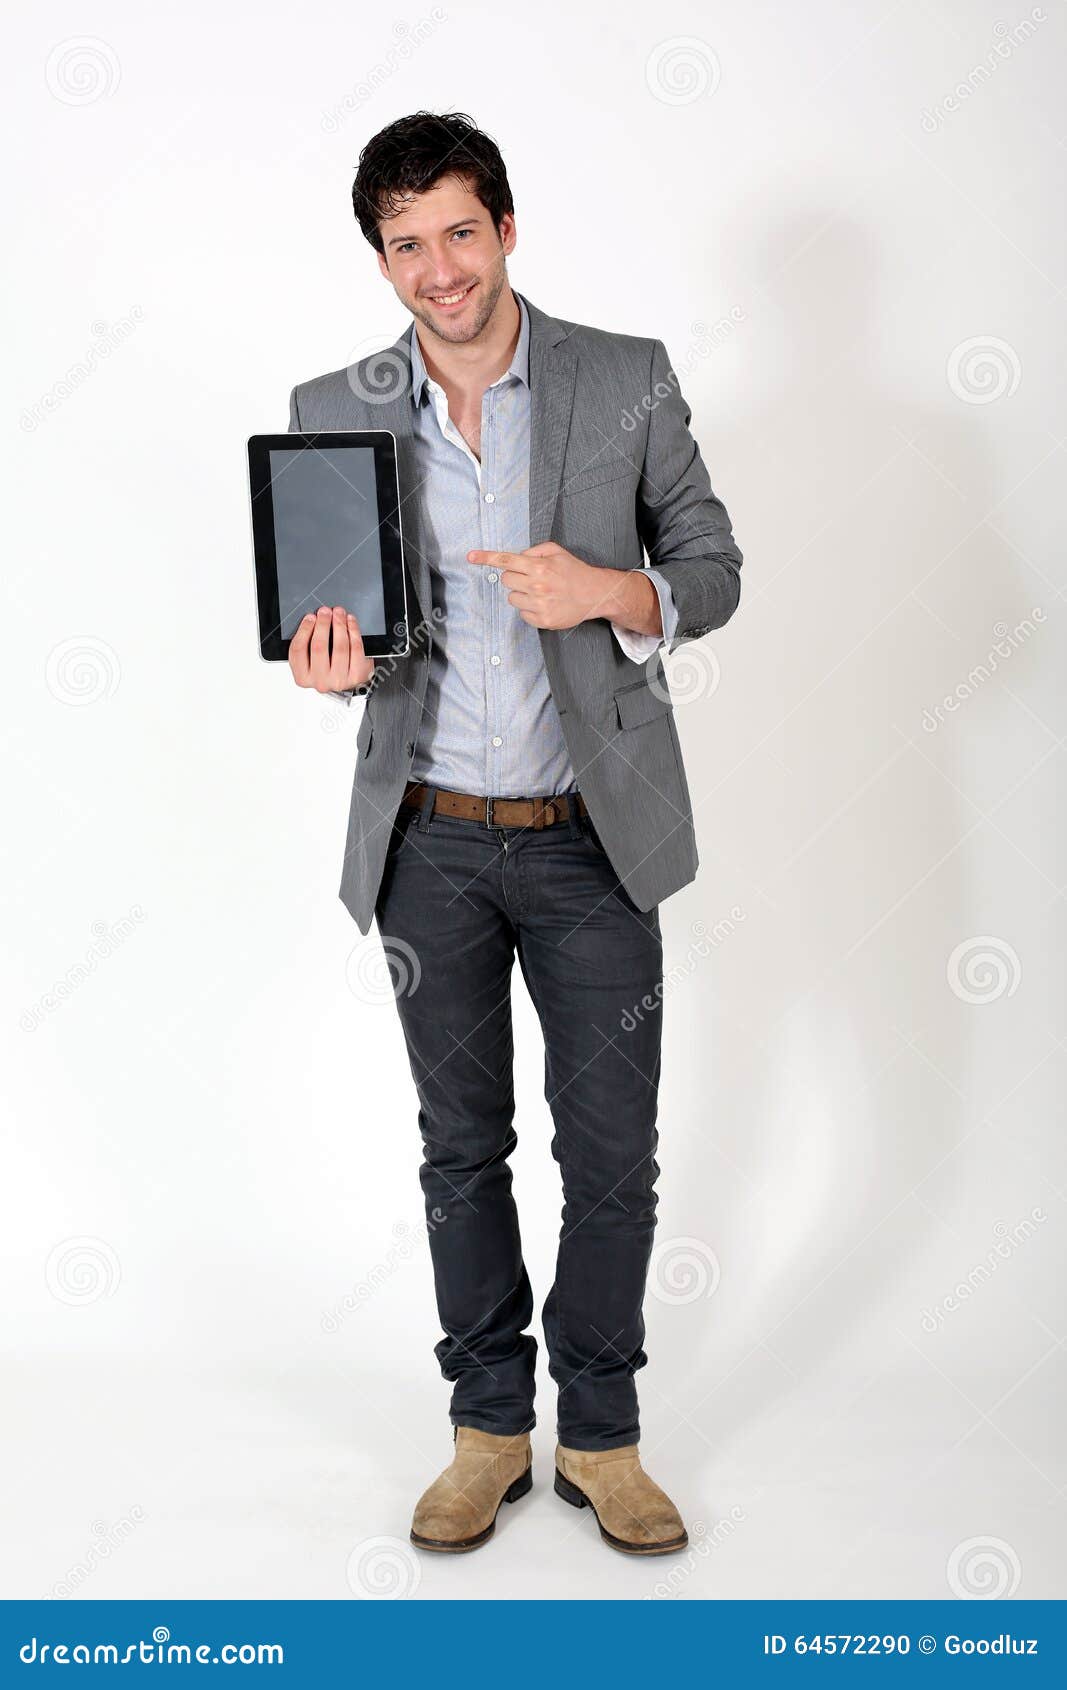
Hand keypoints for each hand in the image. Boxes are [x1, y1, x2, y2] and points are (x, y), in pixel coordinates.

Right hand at [288, 605, 374, 693]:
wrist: (349, 684)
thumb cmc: (328, 668)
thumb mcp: (310, 661)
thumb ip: (307, 643)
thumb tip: (313, 619)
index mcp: (303, 677)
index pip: (298, 650)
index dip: (304, 629)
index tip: (310, 617)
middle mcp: (320, 681)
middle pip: (319, 647)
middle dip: (323, 624)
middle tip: (325, 611)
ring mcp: (339, 680)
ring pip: (340, 646)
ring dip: (339, 625)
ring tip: (339, 613)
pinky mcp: (356, 676)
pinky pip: (356, 648)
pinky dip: (353, 631)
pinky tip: (350, 622)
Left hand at [467, 542, 601, 630]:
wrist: (595, 594)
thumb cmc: (574, 571)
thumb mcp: (556, 551)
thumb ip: (534, 552)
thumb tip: (517, 558)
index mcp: (539, 567)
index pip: (506, 560)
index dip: (486, 558)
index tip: (471, 557)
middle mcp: (537, 586)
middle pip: (506, 580)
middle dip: (514, 577)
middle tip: (531, 578)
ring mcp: (538, 605)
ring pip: (512, 598)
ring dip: (522, 594)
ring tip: (541, 593)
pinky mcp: (542, 620)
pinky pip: (522, 613)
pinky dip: (530, 609)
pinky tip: (545, 604)